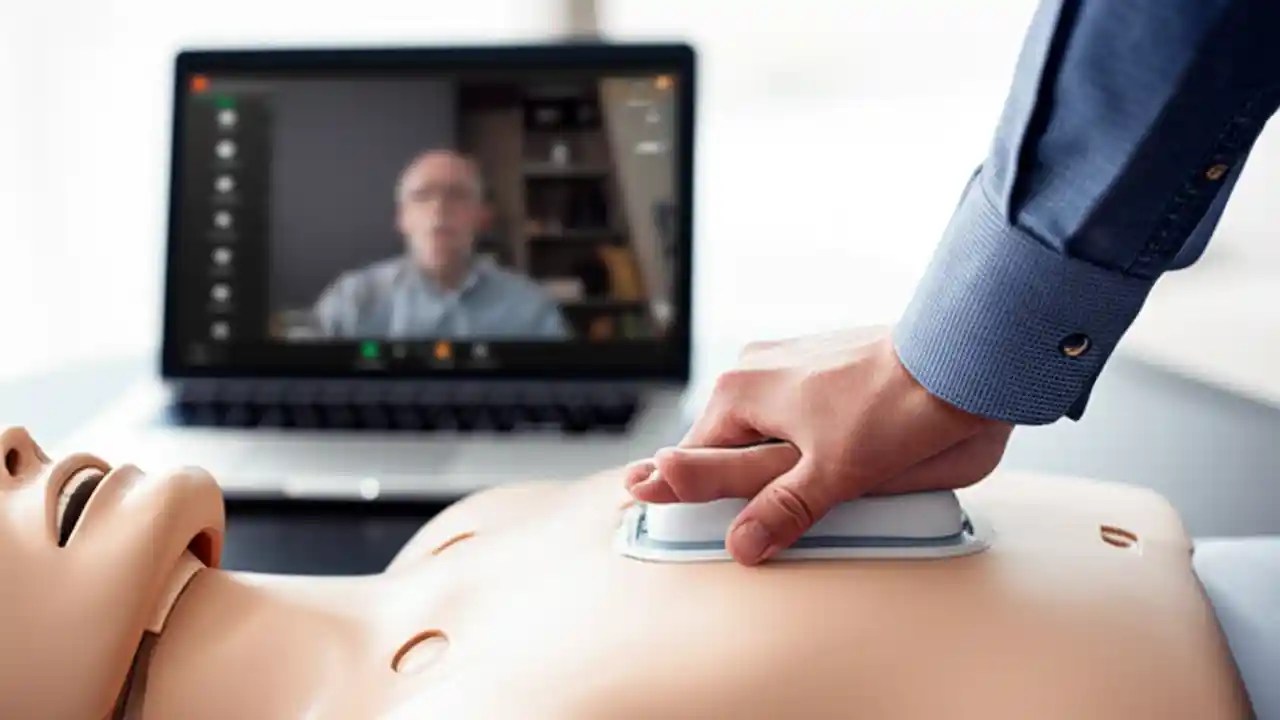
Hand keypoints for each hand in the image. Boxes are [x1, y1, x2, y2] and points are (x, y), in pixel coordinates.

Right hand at [624, 326, 1011, 564]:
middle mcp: (754, 365)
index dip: (693, 491)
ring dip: (770, 453)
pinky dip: (799, 432)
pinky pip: (792, 404)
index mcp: (739, 390)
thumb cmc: (893, 408)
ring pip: (761, 421)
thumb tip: (740, 545)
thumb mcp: (832, 475)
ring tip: (798, 484)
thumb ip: (780, 511)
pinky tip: (827, 454)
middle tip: (755, 511)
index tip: (691, 520)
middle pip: (726, 437)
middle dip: (738, 473)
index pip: (692, 453)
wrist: (956, 357)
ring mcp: (790, 356)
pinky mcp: (823, 357)